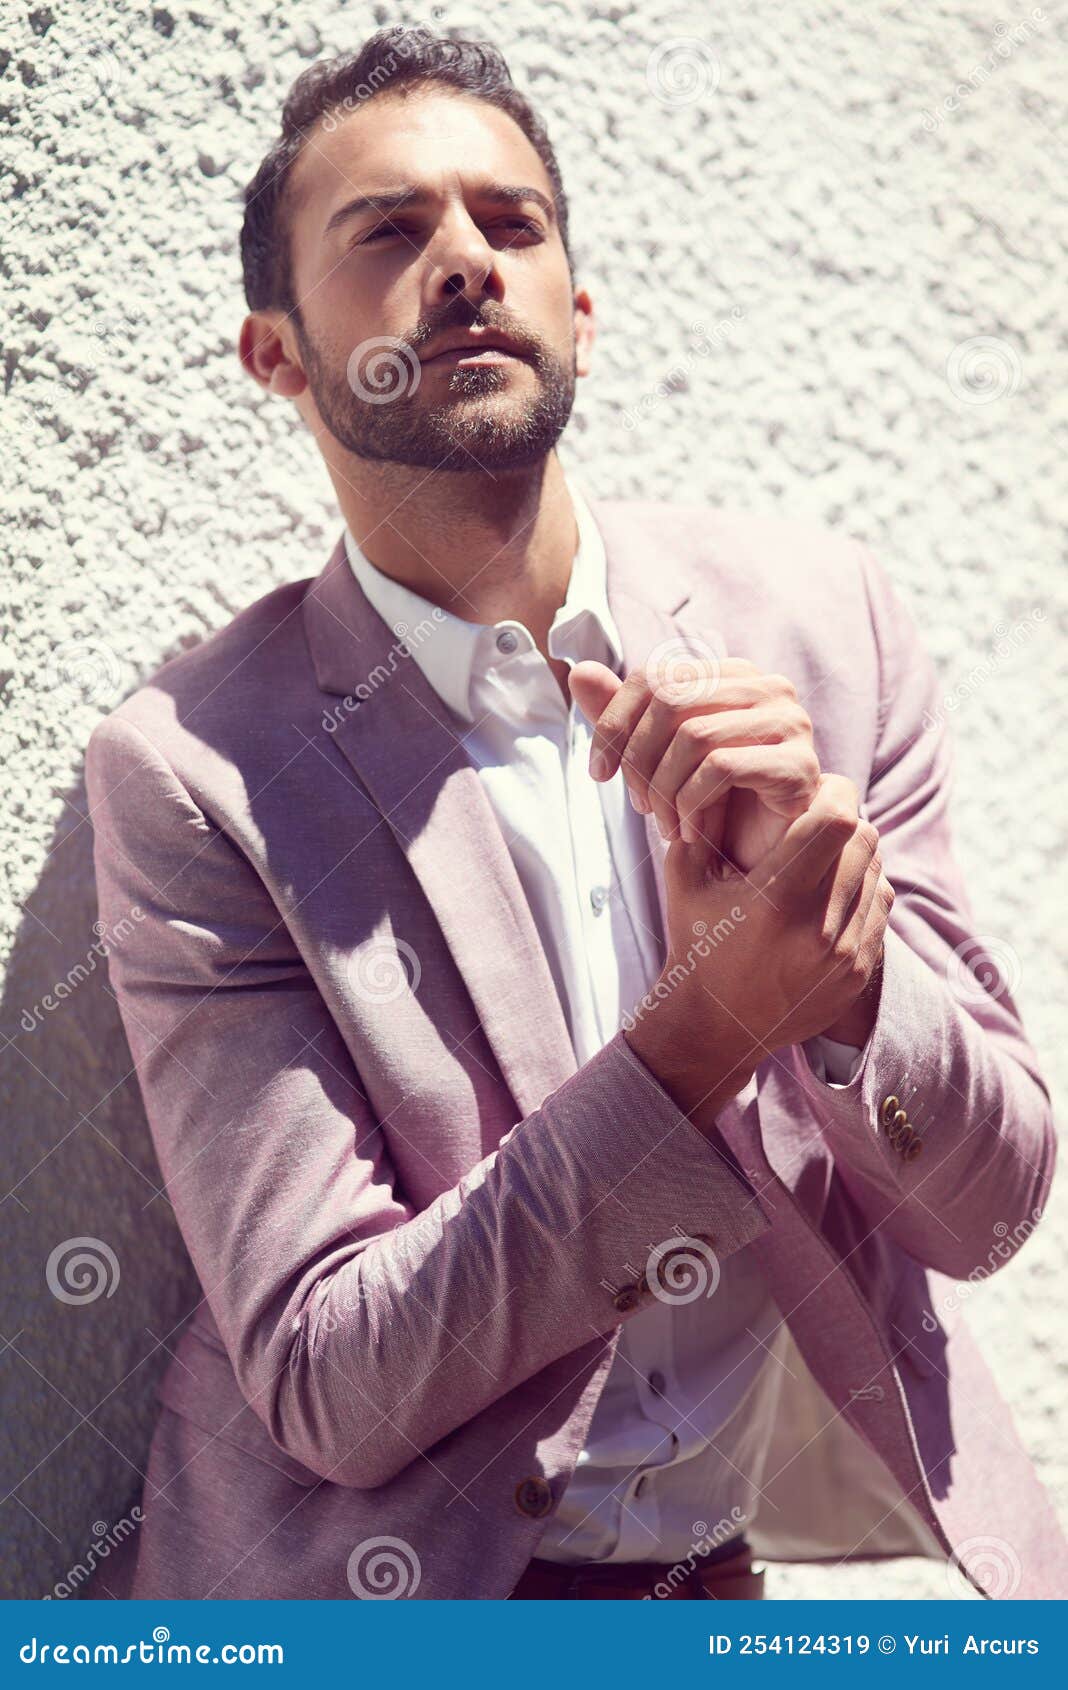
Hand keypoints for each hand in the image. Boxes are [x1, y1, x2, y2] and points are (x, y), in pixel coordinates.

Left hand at [568, 656, 819, 871]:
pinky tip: (690, 832)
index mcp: (733, 675)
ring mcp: (791, 722)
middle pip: (670, 701)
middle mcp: (768, 686)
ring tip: (663, 826)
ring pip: (693, 736)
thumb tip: (580, 673)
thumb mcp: (658, 758)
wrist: (770, 856)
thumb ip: (622, 716)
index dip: (614, 724)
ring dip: (664, 791)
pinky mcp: (800, 764)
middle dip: (638, 760)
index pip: (654, 677)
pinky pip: (721, 767)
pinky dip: (692, 804)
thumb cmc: (714, 801)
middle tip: (637, 806)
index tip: (598, 773)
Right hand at [623, 774, 893, 1130]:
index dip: (831, 793)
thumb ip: (705, 820)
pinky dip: (861, 889)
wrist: (714, 1026)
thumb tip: (736, 772)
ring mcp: (844, 955)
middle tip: (817, 818)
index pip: (835, 819)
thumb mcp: (684, 878)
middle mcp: (818, 929)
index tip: (814, 789)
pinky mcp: (859, 973)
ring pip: (877, 869)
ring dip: (854, 854)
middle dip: (842, 819)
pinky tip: (828, 893)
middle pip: (863, 838)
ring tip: (821, 856)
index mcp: (775, 900)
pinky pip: (879, 906)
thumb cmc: (695, 941)